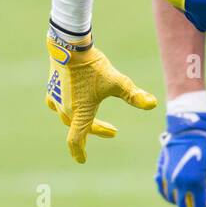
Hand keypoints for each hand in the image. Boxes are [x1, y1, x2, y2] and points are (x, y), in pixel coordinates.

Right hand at [45, 33, 156, 163]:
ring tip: (94, 115)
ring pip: (67, 117)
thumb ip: (134, 96)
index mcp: (80, 112)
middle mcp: (65, 109)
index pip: (76, 139)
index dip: (79, 151)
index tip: (83, 160)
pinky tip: (68, 104)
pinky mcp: (52, 87)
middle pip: (79, 127)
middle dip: (96, 130)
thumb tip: (153, 104)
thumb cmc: (94, 66)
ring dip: (81, 120)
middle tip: (113, 130)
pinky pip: (55, 104)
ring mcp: (56, 98)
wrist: (70, 46)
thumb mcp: (118, 82)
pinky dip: (65, 108)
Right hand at [155, 112, 205, 206]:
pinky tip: (177, 192)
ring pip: (173, 200)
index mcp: (196, 182)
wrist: (190, 126)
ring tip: (191, 196)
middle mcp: (180, 182)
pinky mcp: (161, 170)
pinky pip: (162, 189)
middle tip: (202, 204)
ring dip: (182, 201)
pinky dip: (169, 193)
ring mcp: (168, 177)